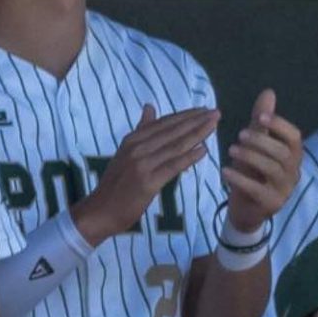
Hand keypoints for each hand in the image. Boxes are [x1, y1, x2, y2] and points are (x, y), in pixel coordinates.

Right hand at [72, 103, 220, 244]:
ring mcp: (142, 164)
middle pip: (172, 131)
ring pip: (175, 146)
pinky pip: (172, 167)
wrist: (101, 210)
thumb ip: (141, 130)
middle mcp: (137, 147)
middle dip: (196, 121)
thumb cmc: (116, 183)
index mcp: (132, 139)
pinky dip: (189, 157)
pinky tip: (204, 150)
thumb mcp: (126, 152)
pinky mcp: (147, 182)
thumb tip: (150, 106)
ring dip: (197, 134)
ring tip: (214, 125)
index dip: (186, 115)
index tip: (204, 109)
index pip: (164, 123)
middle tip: (216, 113)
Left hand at [223, 89, 304, 232]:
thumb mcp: (256, 145)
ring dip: (251, 157)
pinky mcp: (272, 204)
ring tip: (231, 150)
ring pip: (273, 170)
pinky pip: (258, 190)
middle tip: (239, 134)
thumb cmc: (253, 173)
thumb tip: (268, 92)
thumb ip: (261, 122)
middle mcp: (293, 172)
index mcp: (292, 155)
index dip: (279, 125)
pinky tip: (225, 170)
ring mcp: (284, 190)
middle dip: (262, 141)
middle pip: (284, 153)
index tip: (260, 117)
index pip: (294, 137)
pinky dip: (240, 179)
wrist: (246, 209)